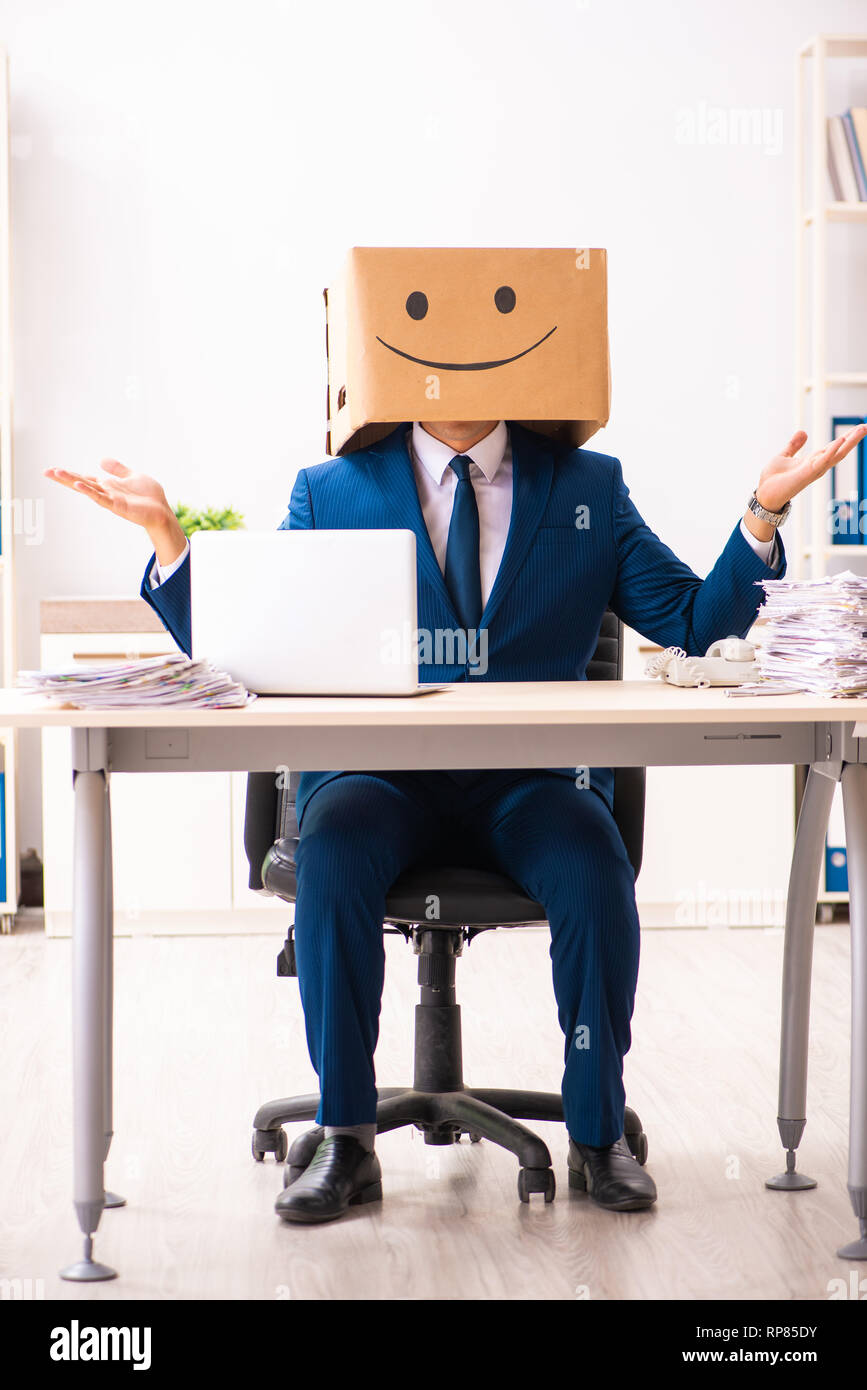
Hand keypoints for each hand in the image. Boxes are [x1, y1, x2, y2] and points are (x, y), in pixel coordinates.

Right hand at [44, 458, 186, 564]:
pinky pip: (101, 498)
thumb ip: (117, 469)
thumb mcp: (132, 476)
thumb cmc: (149, 496)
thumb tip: (101, 460)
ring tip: (57, 473)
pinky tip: (80, 485)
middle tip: (46, 471)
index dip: (70, 474)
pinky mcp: (118, 506)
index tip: (53, 469)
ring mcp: (110, 499)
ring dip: (72, 481)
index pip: (85, 478)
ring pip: (87, 489)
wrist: (162, 511)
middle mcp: (106, 492)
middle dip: (64, 477)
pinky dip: (90, 492)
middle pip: (81, 482)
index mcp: (108, 485)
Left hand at [754, 425, 866, 513]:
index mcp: (813, 461)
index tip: (859, 427)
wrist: (764, 495)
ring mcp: (814, 470)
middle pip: (840, 450)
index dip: (846, 438)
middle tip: (866, 426)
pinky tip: (841, 440)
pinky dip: (832, 450)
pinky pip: (822, 460)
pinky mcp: (806, 474)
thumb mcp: (784, 456)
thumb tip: (803, 432)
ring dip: (849, 442)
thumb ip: (794, 445)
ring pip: (836, 454)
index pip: (833, 447)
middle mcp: (817, 466)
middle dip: (853, 439)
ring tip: (861, 429)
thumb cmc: (773, 480)